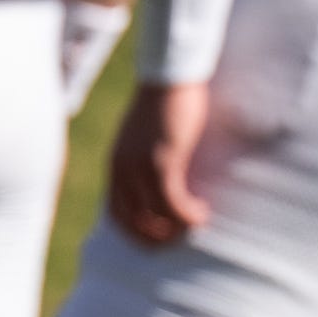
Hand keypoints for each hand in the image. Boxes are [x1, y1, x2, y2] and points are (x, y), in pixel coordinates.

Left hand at [106, 80, 212, 245]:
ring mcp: (139, 166)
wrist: (169, 76)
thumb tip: (163, 186)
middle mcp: (121, 169)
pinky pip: (172, 202)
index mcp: (115, 164)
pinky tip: (202, 211)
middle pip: (131, 222)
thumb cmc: (163, 103)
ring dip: (177, 228)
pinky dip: (187, 214)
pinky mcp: (162, 161)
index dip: (136, 233)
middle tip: (179, 239)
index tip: (159, 237)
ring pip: (155, 216)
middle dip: (155, 239)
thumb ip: (145, 161)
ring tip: (196, 223)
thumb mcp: (145, 138)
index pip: (116, 213)